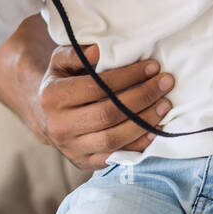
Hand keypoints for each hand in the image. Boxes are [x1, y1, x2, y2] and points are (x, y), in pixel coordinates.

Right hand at [29, 44, 175, 169]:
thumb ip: (78, 53)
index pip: (96, 86)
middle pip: (108, 114)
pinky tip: (156, 130)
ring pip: (113, 139)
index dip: (127, 76)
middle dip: (142, 97)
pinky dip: (139, 145)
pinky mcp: (84, 163)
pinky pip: (115, 157)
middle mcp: (59, 126)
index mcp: (53, 97)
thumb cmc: (62, 81)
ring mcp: (71, 148)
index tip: (152, 66)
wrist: (47, 116)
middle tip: (165, 83)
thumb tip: (100, 50)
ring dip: (144, 122)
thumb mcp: (61, 61)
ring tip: (165, 104)